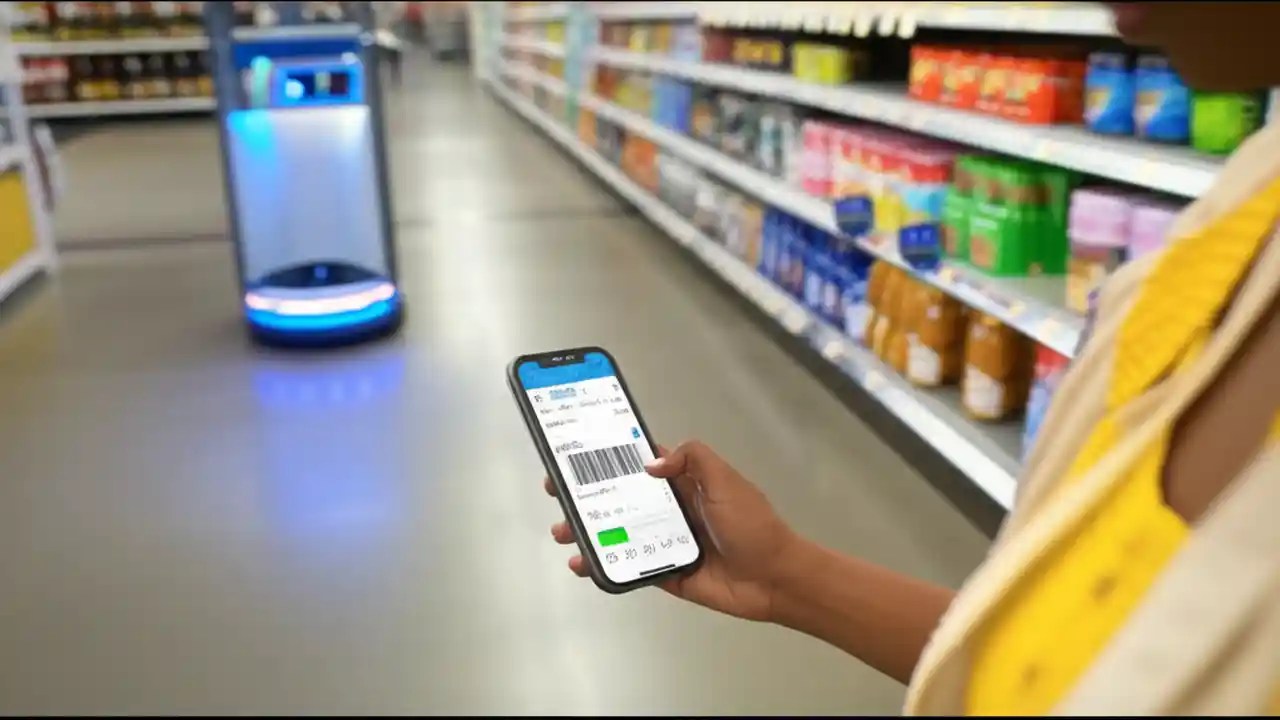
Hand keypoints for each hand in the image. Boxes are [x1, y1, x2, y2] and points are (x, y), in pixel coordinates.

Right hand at [546, 441, 799, 621]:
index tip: (577, 451)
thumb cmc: (753, 525)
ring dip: (586, 530)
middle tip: (554, 491)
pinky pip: (627, 565)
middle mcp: (671, 509)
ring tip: (561, 530)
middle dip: (585, 494)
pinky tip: (581, 563)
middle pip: (620, 498)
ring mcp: (665, 542)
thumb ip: (692, 460)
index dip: (610, 456)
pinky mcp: (664, 572)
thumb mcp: (726, 480)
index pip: (640, 463)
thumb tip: (650, 465)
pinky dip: (602, 564)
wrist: (775, 579)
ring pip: (617, 531)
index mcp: (685, 482)